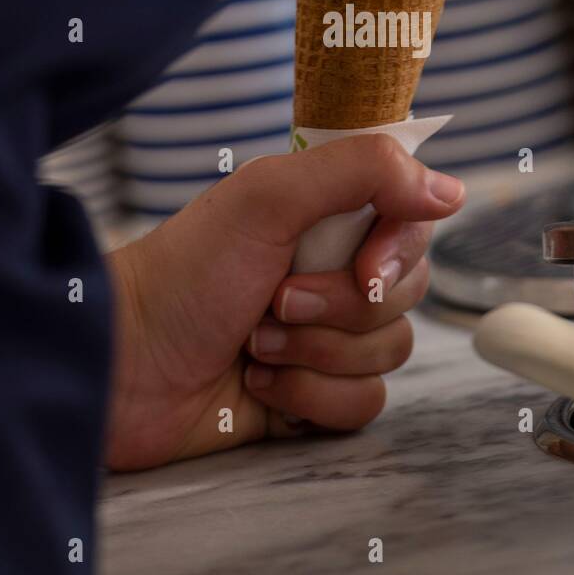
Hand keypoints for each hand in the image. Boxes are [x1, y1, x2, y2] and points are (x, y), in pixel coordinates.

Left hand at [105, 135, 464, 469]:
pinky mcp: (314, 398)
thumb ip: (364, 171)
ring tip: (253, 344)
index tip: (362, 263)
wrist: (122, 370)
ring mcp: (324, 336)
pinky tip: (256, 387)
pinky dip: (309, 400)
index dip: (399, 247)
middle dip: (341, 306)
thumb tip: (450, 189)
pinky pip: (364, 403)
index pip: (412, 219)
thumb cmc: (183, 275)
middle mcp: (331, 270)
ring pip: (391, 351)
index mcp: (324, 215)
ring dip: (316, 353)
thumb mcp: (269, 198)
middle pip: (409, 290)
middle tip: (274, 300)